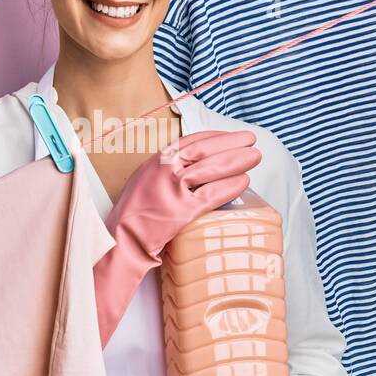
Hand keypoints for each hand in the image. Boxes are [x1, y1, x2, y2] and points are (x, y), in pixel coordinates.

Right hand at [94, 129, 261, 344]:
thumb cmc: (135, 214)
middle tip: (251, 140)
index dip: (215, 136)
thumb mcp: (146, 181)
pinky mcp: (181, 211)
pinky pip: (211, 194)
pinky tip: (243, 182)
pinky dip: (229, 186)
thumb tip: (196, 166)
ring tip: (254, 157)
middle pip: (204, 150)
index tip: (232, 136)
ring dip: (236, 161)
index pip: (191, 140)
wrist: (121, 239)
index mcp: (156, 160)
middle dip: (231, 143)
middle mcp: (164, 170)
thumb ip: (167, 170)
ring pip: (211, 168)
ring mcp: (172, 189)